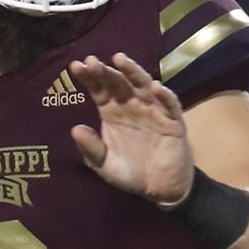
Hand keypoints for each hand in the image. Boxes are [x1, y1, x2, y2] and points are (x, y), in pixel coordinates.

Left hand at [69, 53, 193, 205]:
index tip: (75, 67)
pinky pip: (170, 105)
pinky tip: (155, 88)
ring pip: (143, 86)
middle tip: (92, 62)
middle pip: (118, 82)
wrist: (160, 188)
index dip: (89, 77)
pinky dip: (164, 95)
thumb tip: (75, 130)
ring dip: (132, 72)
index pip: (99, 89)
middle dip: (105, 71)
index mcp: (111, 111)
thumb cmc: (130, 172)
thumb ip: (91, 148)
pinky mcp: (173, 120)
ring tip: (120, 60)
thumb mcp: (105, 164)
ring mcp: (153, 110)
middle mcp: (131, 105)